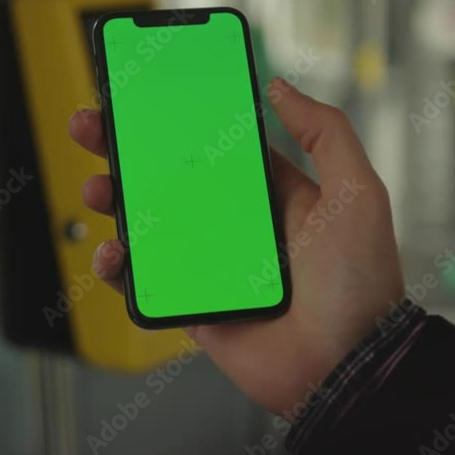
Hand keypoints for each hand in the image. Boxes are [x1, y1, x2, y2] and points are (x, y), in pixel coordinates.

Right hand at [68, 78, 403, 414]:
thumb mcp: (355, 192)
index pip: (214, 147)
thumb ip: (325, 133)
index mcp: (272, 195)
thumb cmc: (359, 282)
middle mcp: (237, 226)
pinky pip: (145, 283)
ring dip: (114, 201)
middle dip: (127, 152)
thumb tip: (279, 88)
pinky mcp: (193, 306)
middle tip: (94, 128)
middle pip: (169, 179)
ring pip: (149, 225)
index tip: (144, 98)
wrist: (346, 366)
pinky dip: (119, 267)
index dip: (179, 121)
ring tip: (97, 187)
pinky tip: (113, 253)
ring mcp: (211, 266)